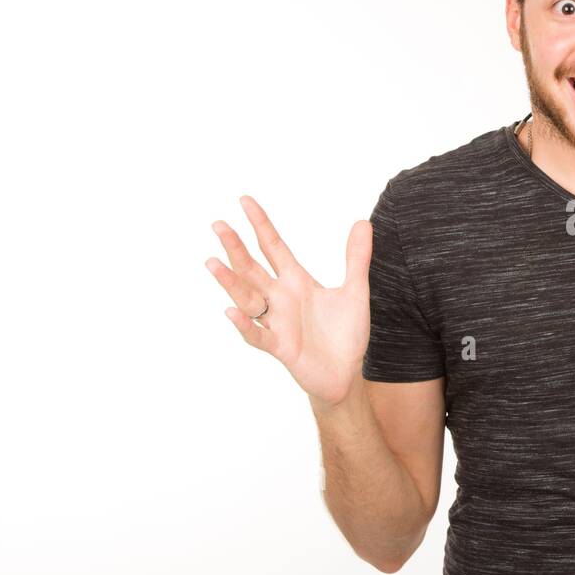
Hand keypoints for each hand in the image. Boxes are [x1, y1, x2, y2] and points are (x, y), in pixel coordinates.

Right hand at [205, 195, 372, 407]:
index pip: (273, 247)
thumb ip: (356, 259)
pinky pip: (258, 336)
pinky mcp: (281, 347)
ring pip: (247, 299)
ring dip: (230, 282)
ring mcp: (277, 323)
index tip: (244, 200)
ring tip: (212, 262)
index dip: (260, 225)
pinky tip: (231, 311)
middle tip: (218, 224)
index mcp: (296, 282)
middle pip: (252, 269)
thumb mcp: (355, 292)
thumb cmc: (346, 334)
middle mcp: (281, 299)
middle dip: (235, 248)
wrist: (347, 374)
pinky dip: (244, 325)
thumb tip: (363, 222)